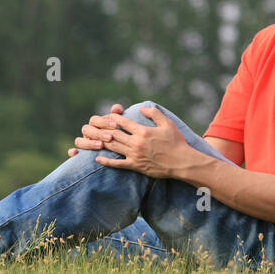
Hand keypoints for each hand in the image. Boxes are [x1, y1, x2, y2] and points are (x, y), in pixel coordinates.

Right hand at [68, 104, 123, 156]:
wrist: (122, 150)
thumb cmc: (121, 136)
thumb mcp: (121, 126)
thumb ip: (119, 115)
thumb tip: (115, 109)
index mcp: (95, 125)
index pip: (95, 120)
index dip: (104, 122)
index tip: (116, 125)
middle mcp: (88, 134)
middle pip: (86, 130)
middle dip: (98, 133)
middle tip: (110, 137)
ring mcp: (84, 143)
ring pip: (79, 141)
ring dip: (88, 143)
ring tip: (101, 145)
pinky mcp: (82, 155)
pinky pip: (72, 153)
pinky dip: (72, 152)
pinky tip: (75, 153)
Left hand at [79, 106, 193, 178]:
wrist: (181, 162)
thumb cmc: (176, 142)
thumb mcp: (167, 123)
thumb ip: (154, 113)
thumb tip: (141, 108)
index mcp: (143, 131)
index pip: (123, 122)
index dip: (114, 118)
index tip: (109, 115)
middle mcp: (136, 142)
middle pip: (114, 134)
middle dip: (103, 129)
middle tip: (94, 125)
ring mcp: (135, 155)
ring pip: (113, 147)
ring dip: (101, 142)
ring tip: (92, 139)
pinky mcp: (136, 166)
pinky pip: (117, 164)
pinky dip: (107, 161)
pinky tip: (97, 158)